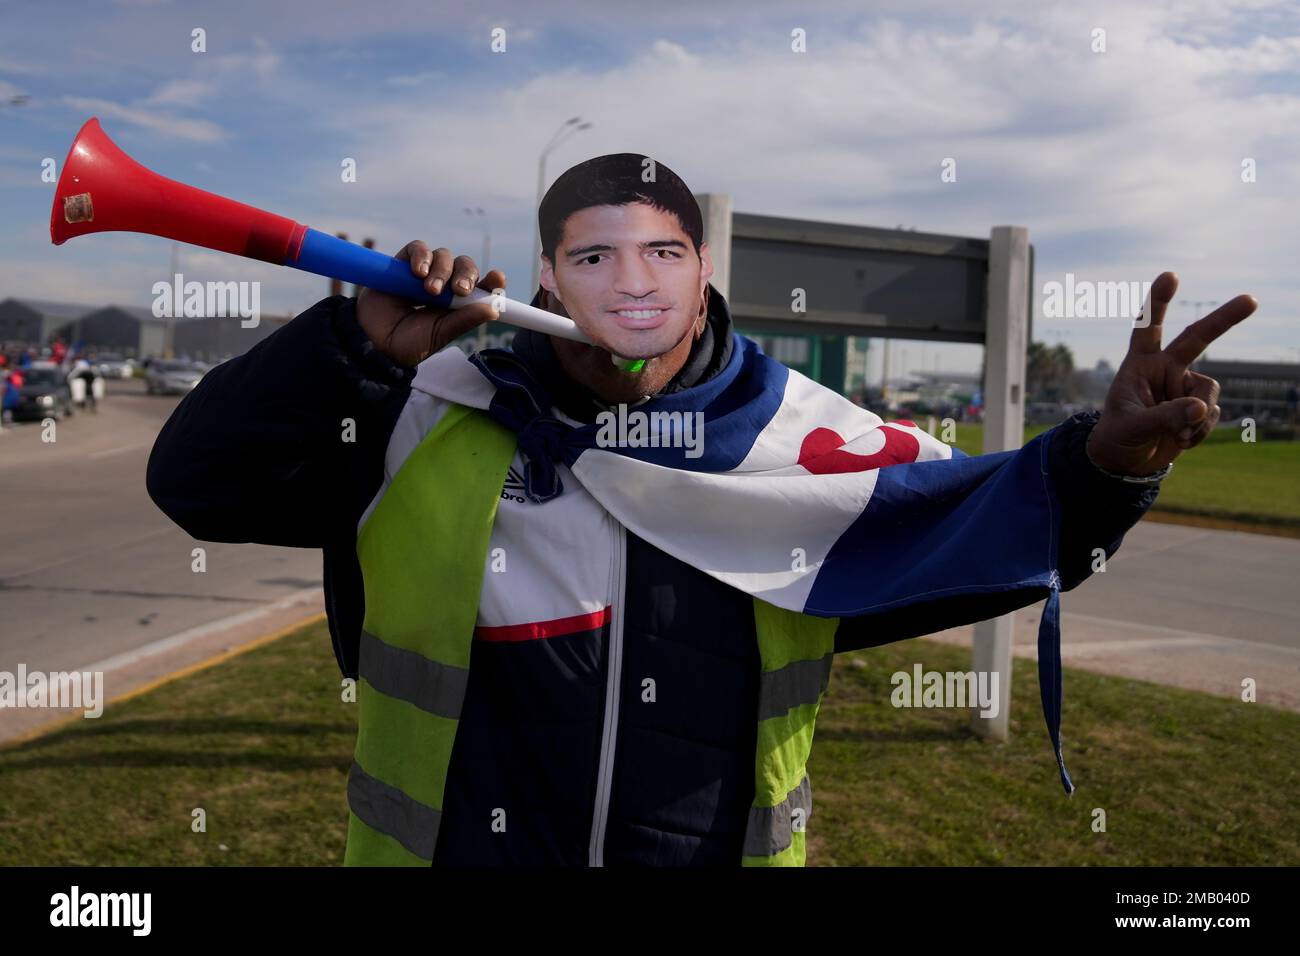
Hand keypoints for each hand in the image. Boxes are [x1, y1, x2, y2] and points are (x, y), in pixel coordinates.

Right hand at [356, 241, 505, 367]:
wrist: (372, 342)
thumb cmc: (409, 343)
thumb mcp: (440, 335)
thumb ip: (464, 320)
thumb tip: (494, 309)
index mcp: (459, 304)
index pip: (481, 286)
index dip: (492, 281)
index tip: (498, 279)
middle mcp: (445, 286)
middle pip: (464, 266)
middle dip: (466, 274)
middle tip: (460, 290)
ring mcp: (424, 274)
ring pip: (444, 256)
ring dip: (442, 269)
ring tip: (430, 290)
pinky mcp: (403, 264)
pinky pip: (418, 248)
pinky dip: (422, 256)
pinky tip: (418, 272)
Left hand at [1087, 272, 1257, 475]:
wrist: (1127, 461)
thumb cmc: (1118, 437)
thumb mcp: (1133, 427)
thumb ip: (1165, 417)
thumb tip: (1200, 408)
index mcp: (1140, 365)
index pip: (1147, 329)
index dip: (1158, 302)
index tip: (1171, 276)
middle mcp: (1165, 369)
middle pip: (1197, 338)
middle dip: (1224, 319)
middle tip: (1251, 300)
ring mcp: (1184, 386)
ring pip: (1209, 391)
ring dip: (1198, 416)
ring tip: (1177, 434)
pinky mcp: (1198, 406)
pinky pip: (1210, 413)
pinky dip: (1200, 431)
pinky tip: (1182, 440)